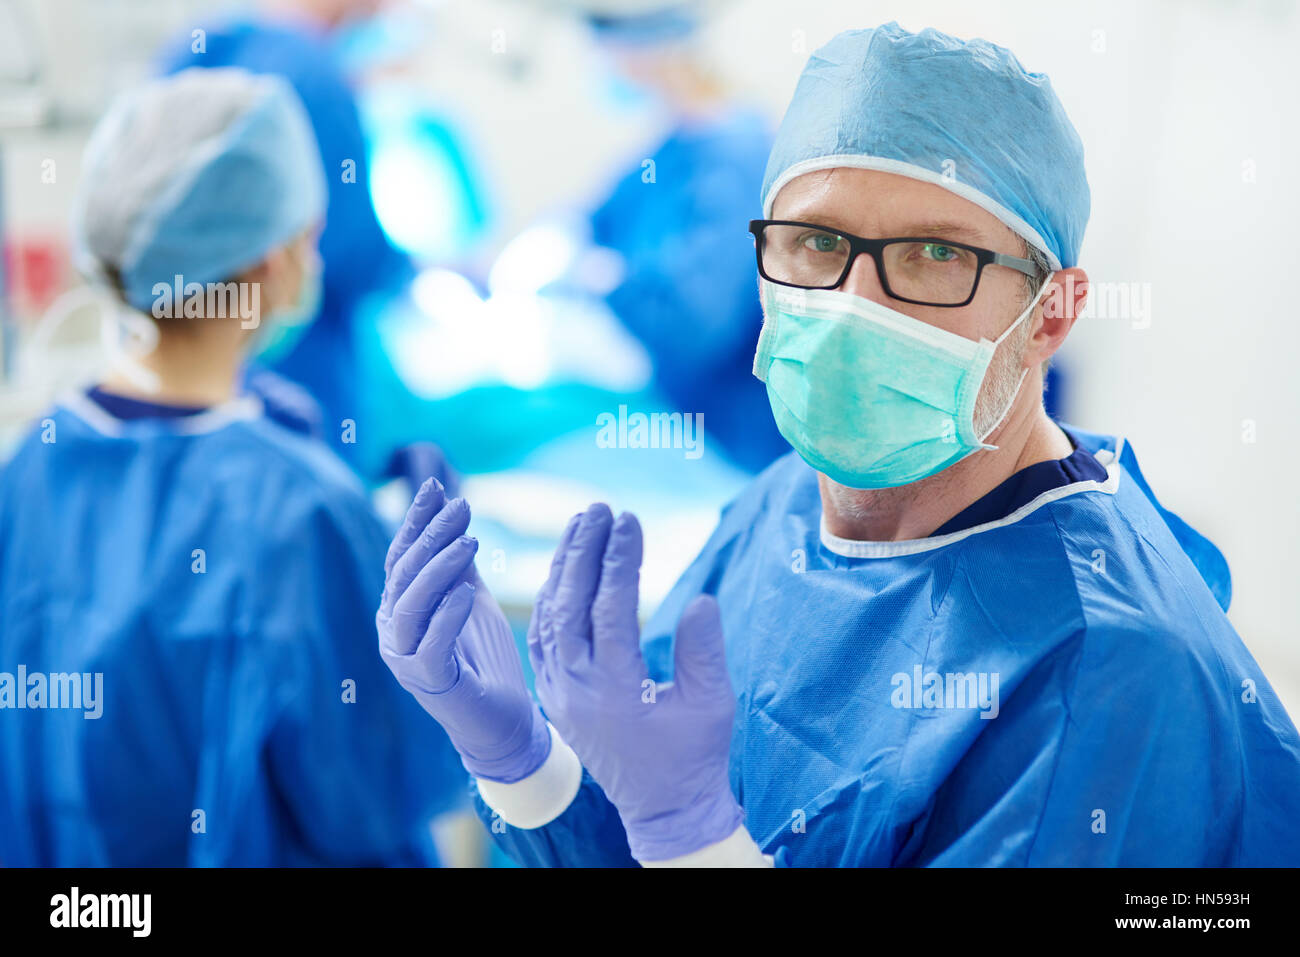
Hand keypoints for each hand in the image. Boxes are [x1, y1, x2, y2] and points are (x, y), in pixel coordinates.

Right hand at [377, 478, 549, 782]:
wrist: (504, 718)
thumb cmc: (484, 657)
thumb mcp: (472, 595)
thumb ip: (459, 560)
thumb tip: (453, 506)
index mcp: (400, 609)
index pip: (401, 556)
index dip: (416, 521)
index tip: (437, 487)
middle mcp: (394, 631)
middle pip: (405, 574)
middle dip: (432, 536)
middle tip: (463, 507)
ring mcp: (405, 659)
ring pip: (411, 605)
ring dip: (439, 570)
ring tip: (470, 542)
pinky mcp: (428, 683)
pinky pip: (431, 645)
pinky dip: (447, 616)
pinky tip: (468, 593)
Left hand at [528, 503, 742, 860]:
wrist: (662, 808)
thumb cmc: (695, 756)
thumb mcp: (711, 705)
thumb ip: (703, 652)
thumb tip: (701, 599)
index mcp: (615, 692)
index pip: (610, 611)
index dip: (620, 561)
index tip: (630, 518)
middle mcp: (575, 690)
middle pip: (570, 605)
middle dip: (584, 551)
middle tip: (600, 508)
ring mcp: (558, 693)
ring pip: (549, 617)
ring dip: (564, 567)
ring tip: (581, 523)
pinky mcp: (553, 694)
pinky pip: (542, 637)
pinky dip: (551, 597)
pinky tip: (564, 567)